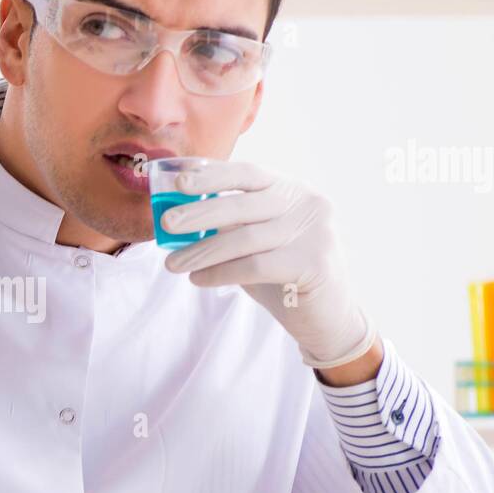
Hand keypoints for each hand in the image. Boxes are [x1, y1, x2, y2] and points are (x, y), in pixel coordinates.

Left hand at [161, 158, 376, 368]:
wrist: (328, 319)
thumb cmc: (284, 277)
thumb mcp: (257, 243)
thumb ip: (231, 226)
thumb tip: (180, 218)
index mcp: (293, 190)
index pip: (249, 173)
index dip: (212, 175)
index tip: (178, 181)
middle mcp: (308, 204)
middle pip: (243, 203)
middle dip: (199, 213)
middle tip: (166, 224)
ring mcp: (316, 232)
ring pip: (245, 237)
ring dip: (202, 251)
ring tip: (173, 264)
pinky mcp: (315, 263)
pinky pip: (255, 266)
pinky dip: (221, 273)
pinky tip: (198, 280)